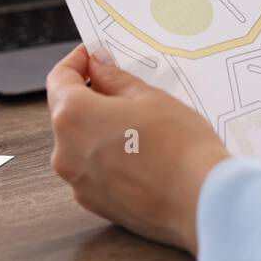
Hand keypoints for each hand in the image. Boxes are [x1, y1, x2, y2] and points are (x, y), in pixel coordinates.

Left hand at [46, 45, 229, 252]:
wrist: (201, 201)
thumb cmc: (179, 145)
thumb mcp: (148, 97)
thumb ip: (114, 79)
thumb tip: (98, 67)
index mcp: (72, 118)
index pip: (59, 79)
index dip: (76, 62)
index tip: (93, 56)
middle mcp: (65, 153)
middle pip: (67, 113)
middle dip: (89, 95)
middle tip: (120, 84)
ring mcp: (78, 183)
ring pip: (80, 143)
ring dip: (98, 127)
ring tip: (135, 120)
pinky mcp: (96, 204)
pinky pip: (94, 170)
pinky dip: (108, 156)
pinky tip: (138, 152)